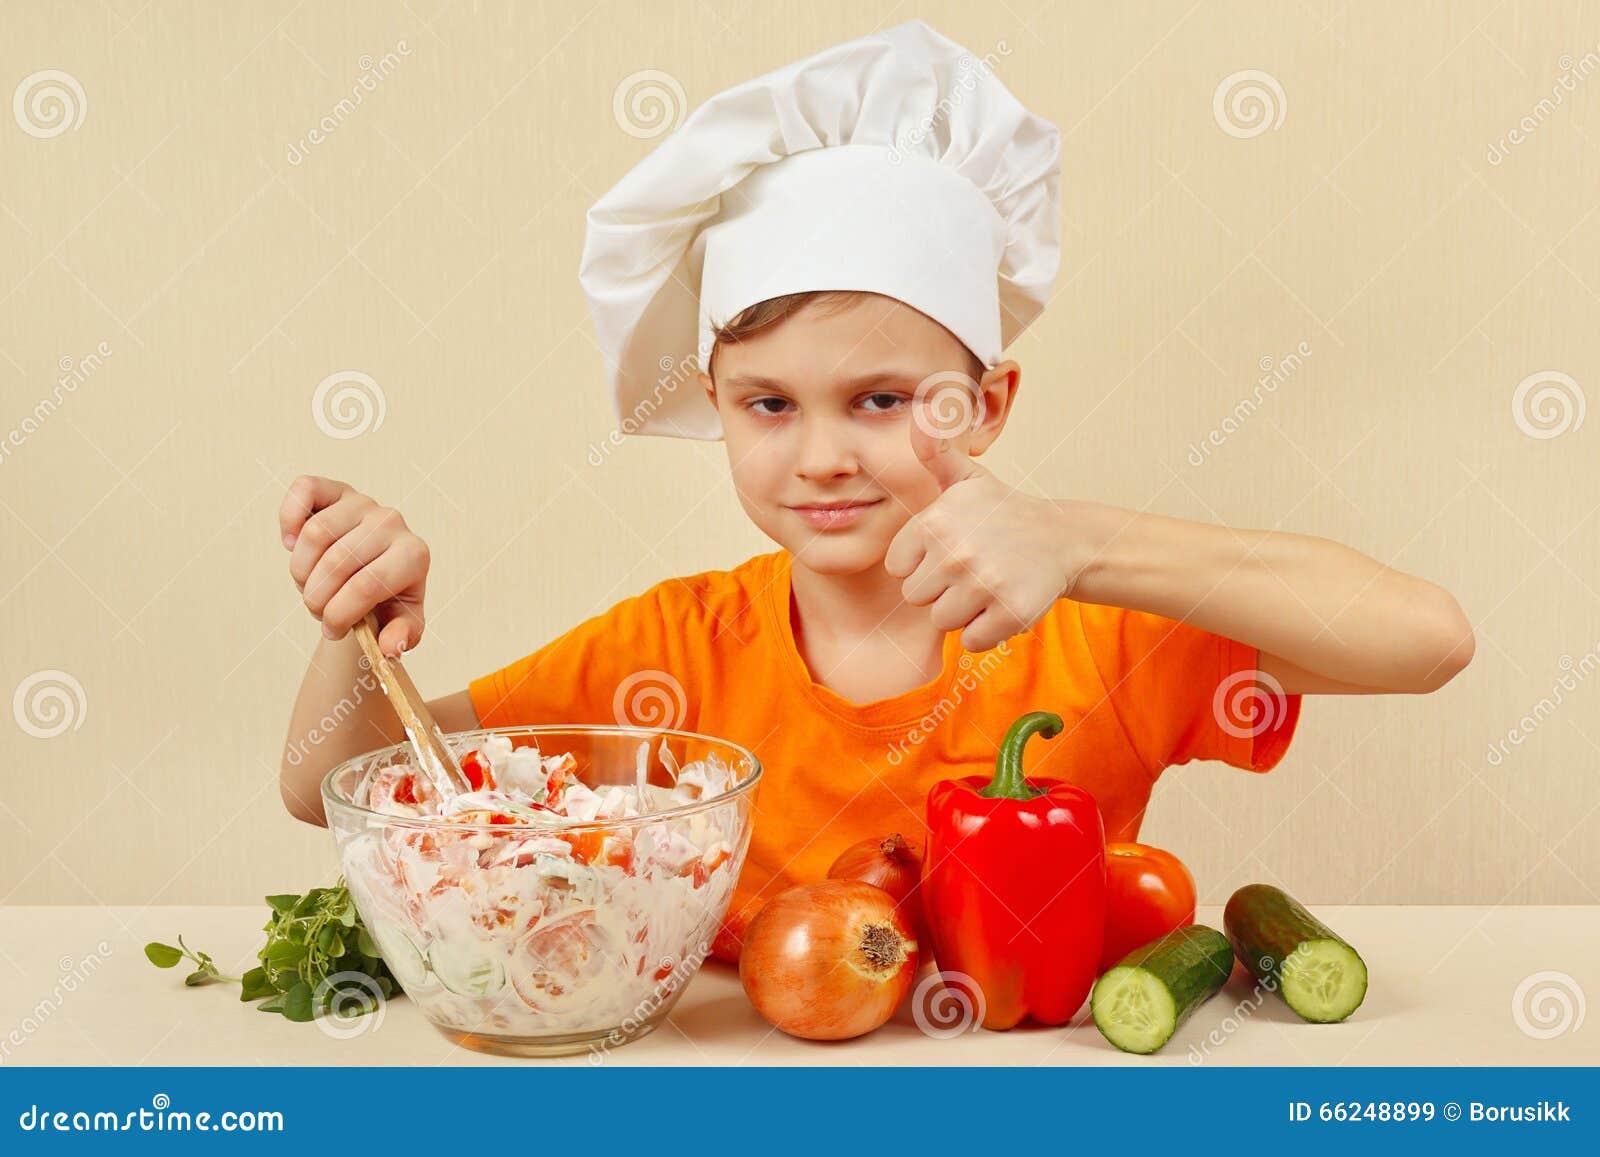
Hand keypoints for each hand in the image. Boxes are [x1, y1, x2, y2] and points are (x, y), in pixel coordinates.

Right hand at [278, 476, 430, 656]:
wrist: (374, 573)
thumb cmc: (387, 600)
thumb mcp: (401, 624)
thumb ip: (401, 637)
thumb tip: (390, 646)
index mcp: (414, 555)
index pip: (367, 585)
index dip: (339, 614)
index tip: (333, 630)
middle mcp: (392, 522)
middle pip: (337, 562)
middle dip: (317, 598)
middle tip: (318, 610)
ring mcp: (362, 502)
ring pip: (314, 534)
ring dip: (300, 571)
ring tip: (309, 586)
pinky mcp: (335, 489)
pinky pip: (304, 490)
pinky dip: (289, 519)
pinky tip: (291, 544)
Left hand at [884, 403, 1083, 652]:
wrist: (1063, 539)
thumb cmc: (1003, 512)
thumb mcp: (967, 480)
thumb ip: (935, 453)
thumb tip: (923, 416)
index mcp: (934, 522)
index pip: (899, 569)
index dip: (922, 564)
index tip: (950, 549)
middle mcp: (956, 552)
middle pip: (918, 598)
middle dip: (941, 589)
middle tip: (973, 567)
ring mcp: (983, 585)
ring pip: (943, 621)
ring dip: (964, 610)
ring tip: (988, 583)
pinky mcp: (1010, 614)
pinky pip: (973, 641)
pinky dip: (988, 630)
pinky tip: (1003, 602)